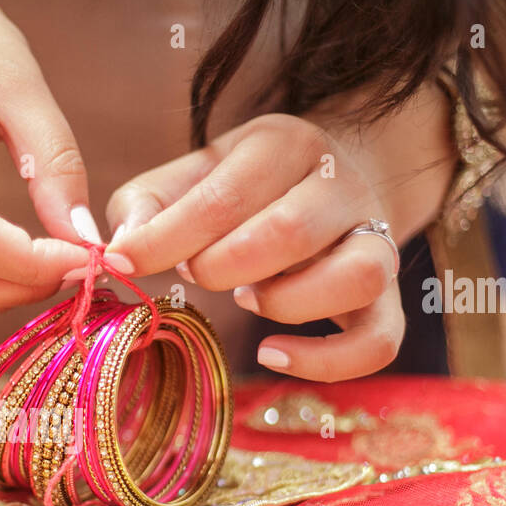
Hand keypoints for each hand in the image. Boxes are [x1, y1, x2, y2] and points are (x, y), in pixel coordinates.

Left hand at [107, 113, 410, 381]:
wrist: (327, 183)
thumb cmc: (241, 189)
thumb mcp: (190, 175)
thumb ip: (147, 204)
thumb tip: (117, 249)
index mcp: (284, 145)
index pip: (223, 196)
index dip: (164, 239)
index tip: (121, 263)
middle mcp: (340, 187)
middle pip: (288, 233)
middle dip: (221, 267)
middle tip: (195, 273)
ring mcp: (376, 241)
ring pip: (354, 277)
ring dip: (285, 303)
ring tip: (246, 299)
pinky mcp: (388, 299)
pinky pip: (380, 340)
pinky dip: (327, 361)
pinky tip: (274, 354)